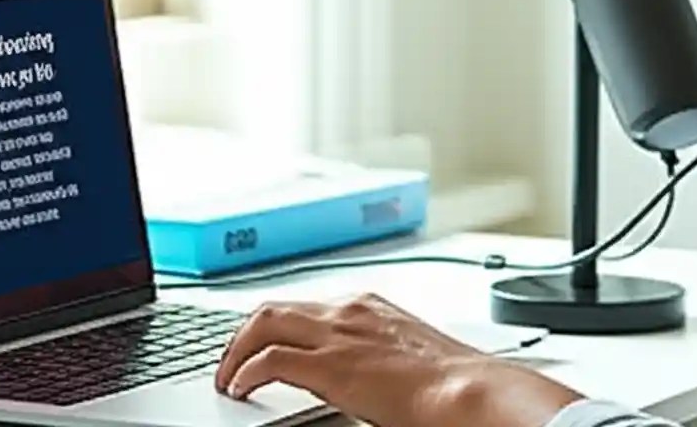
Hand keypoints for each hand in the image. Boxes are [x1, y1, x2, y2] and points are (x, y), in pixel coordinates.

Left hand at [214, 292, 583, 426]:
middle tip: (231, 359)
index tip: (261, 343)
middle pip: (275, 308)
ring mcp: (338, 335)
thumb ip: (375, 352)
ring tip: (227, 377)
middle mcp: (348, 311)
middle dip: (245, 333)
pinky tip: (240, 390)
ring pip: (264, 323)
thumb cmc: (452, 381)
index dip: (275, 326)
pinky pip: (269, 362)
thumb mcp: (406, 353)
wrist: (470, 391)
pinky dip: (246, 373)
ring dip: (236, 351)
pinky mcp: (331, 367)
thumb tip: (362, 373)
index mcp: (369, 306)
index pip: (305, 307)